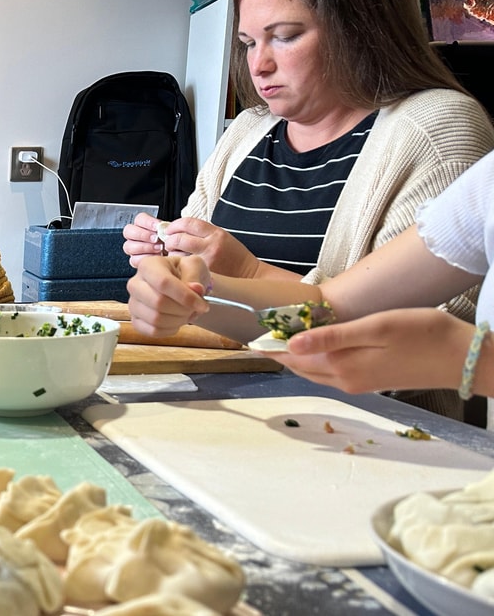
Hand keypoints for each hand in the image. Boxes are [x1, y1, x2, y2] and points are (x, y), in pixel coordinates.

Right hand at [122, 211, 167, 266]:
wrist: (172, 255)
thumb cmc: (169, 243)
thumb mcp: (170, 233)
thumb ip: (165, 229)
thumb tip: (163, 228)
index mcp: (142, 225)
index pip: (139, 219)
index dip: (147, 222)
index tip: (157, 227)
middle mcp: (134, 236)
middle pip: (128, 231)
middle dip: (143, 235)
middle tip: (155, 238)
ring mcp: (132, 248)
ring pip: (128, 246)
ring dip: (144, 247)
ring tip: (158, 249)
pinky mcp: (134, 260)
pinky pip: (133, 259)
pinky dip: (145, 258)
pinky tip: (154, 257)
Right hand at [125, 255, 211, 336]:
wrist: (180, 285)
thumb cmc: (185, 273)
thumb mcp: (194, 265)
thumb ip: (195, 275)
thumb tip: (195, 289)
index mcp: (148, 265)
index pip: (163, 282)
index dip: (185, 296)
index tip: (202, 305)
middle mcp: (135, 284)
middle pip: (158, 302)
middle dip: (182, 310)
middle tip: (195, 309)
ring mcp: (133, 304)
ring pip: (155, 319)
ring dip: (178, 320)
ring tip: (188, 314)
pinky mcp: (136, 320)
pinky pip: (152, 331)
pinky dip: (170, 330)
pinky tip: (177, 321)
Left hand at [152, 217, 261, 277]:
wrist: (248, 275)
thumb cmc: (234, 256)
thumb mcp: (222, 237)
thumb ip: (202, 233)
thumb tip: (177, 230)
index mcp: (216, 233)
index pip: (188, 223)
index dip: (175, 225)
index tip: (169, 229)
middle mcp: (211, 246)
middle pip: (179, 239)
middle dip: (169, 241)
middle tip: (169, 243)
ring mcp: (206, 262)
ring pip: (178, 255)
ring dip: (173, 254)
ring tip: (177, 255)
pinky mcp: (203, 275)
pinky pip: (184, 268)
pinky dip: (179, 265)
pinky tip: (183, 266)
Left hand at [267, 309, 470, 393]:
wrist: (463, 357)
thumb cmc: (422, 334)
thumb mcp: (374, 328)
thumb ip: (331, 338)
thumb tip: (290, 345)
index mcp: (342, 367)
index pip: (293, 358)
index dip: (270, 346)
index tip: (249, 334)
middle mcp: (345, 380)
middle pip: (299, 367)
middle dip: (277, 353)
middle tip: (257, 335)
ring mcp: (357, 383)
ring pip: (313, 372)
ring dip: (294, 358)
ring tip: (276, 340)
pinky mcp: (369, 380)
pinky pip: (329, 372)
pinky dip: (314, 361)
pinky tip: (312, 347)